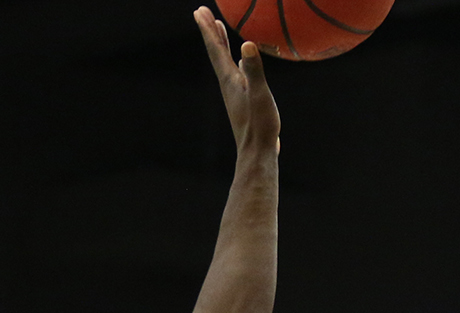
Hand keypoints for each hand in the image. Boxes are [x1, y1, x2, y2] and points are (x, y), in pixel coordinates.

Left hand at [195, 6, 280, 153]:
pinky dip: (233, 58)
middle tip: (202, 12)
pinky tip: (239, 59)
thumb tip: (247, 45)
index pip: (216, 49)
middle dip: (209, 31)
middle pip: (215, 52)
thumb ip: (254, 70)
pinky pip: (235, 70)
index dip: (208, 29)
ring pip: (224, 61)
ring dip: (220, 43)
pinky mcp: (242, 99)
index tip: (199, 11)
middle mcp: (228, 83)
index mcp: (230, 80)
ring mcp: (234, 91)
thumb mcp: (259, 94)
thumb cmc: (259, 125)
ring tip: (217, 28)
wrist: (257, 151)